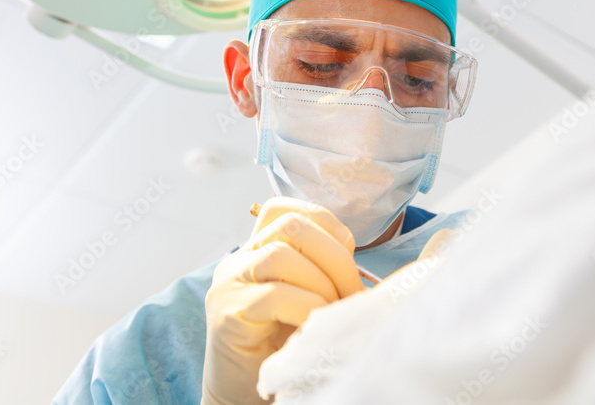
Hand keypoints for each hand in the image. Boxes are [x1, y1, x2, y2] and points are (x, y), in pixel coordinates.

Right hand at [201, 197, 364, 404]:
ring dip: (322, 284)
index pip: (286, 209)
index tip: (348, 254)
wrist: (243, 395)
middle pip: (290, 225)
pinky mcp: (227, 313)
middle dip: (334, 257)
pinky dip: (307, 309)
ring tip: (332, 313)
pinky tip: (314, 327)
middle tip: (352, 295)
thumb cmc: (281, 347)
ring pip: (282, 255)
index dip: (325, 223)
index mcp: (258, 249)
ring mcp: (230, 283)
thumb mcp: (306, 299)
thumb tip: (367, 274)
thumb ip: (322, 274)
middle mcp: (239, 259)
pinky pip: (276, 295)